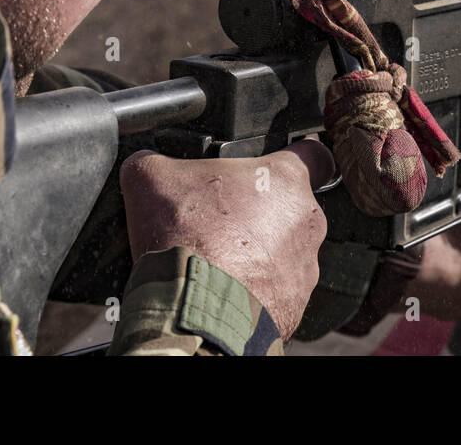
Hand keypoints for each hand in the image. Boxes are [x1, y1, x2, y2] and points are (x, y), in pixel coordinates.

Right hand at [119, 139, 334, 339]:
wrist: (192, 306)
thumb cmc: (184, 236)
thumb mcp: (151, 178)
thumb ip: (155, 160)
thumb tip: (146, 162)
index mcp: (285, 179)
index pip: (314, 154)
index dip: (295, 154)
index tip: (275, 164)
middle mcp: (306, 221)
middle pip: (291, 206)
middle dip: (261, 211)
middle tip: (223, 220)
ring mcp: (305, 267)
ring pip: (286, 250)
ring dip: (260, 252)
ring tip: (219, 259)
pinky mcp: (295, 305)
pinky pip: (278, 289)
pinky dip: (256, 288)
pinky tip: (225, 287)